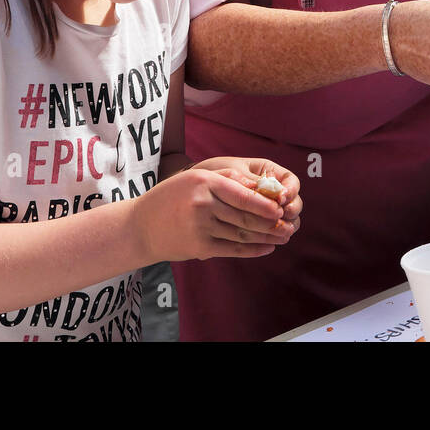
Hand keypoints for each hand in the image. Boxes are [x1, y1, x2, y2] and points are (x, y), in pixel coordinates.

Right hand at [132, 164, 296, 262]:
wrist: (141, 226)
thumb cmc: (171, 198)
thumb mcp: (194, 179)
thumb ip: (226, 180)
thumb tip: (260, 187)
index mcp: (204, 183)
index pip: (242, 194)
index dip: (264, 204)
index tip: (281, 208)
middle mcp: (202, 204)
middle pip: (245, 217)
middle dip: (271, 224)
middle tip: (289, 226)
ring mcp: (200, 228)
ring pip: (242, 234)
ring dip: (266, 238)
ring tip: (283, 237)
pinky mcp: (200, 247)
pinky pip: (233, 249)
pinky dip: (253, 250)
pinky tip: (267, 248)